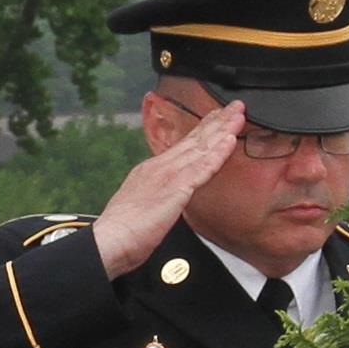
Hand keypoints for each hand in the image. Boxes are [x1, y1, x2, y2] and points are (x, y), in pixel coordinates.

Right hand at [96, 97, 252, 276]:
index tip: (218, 118)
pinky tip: (229, 141)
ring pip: (202, 149)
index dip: (203, 130)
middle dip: (218, 122)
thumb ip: (158, 197)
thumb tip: (166, 199)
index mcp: (152, 170)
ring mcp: (169, 176)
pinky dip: (217, 154)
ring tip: (238, 115)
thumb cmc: (123, 232)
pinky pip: (202, 169)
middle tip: (236, 106)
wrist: (110, 241)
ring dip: (223, 130)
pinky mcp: (175, 189)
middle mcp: (161, 167)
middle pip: (195, 140)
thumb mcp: (143, 206)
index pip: (183, 146)